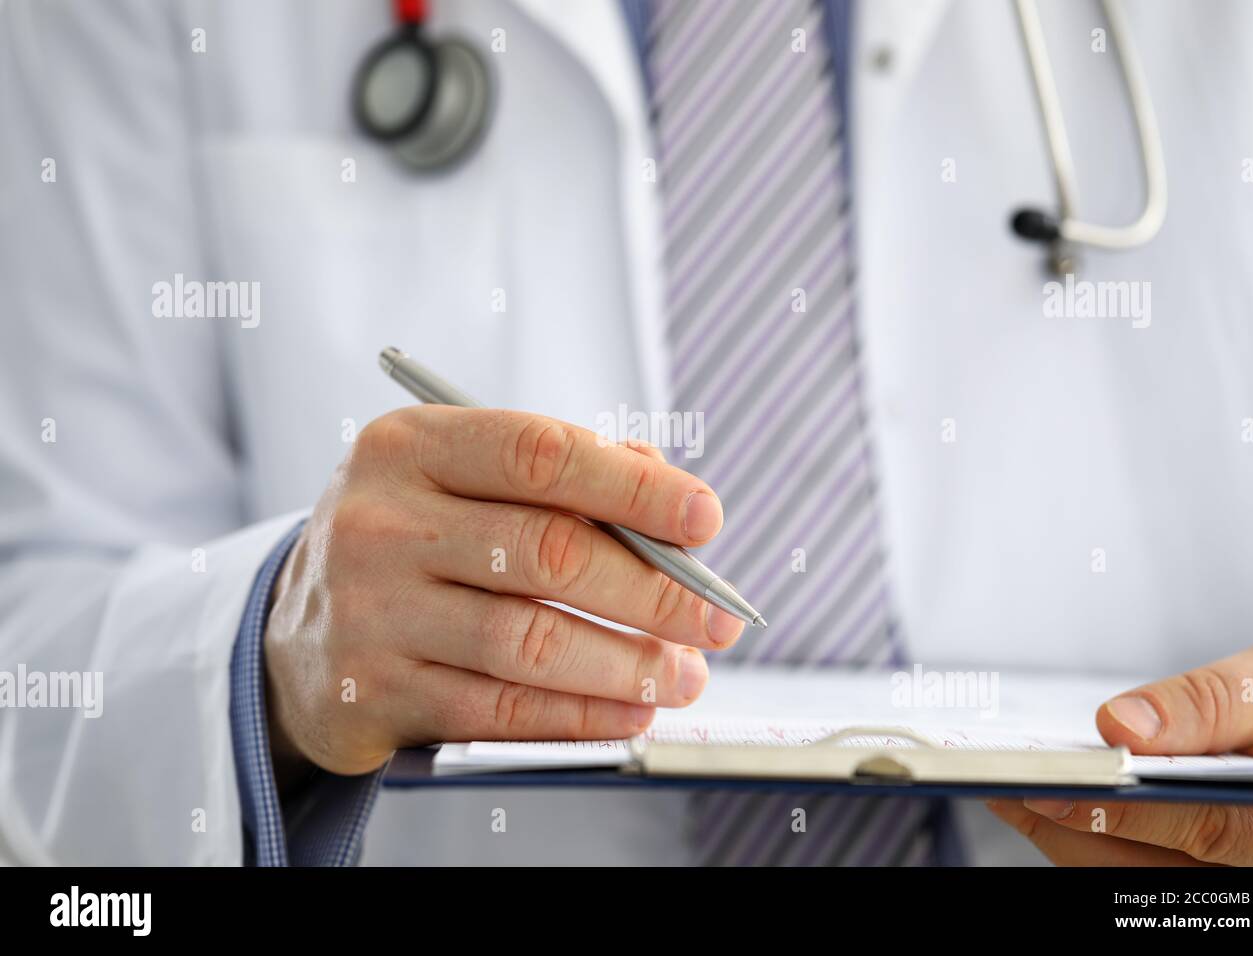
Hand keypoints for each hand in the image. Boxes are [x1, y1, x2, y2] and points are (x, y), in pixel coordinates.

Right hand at [262, 406, 743, 779]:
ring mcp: (371, 610)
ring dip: (627, 663)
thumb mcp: (458, 481)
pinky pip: (498, 710)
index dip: (634, 487)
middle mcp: (380, 520)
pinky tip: (629, 711)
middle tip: (716, 616)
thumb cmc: (413, 543)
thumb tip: (668, 492)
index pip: (539, 453)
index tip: (705, 519)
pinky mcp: (374, 691)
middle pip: (546, 552)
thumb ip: (560, 474)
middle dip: (653, 590)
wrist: (296, 635)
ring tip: (683, 674)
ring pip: (529, 641)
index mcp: (410, 446)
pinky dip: (580, 715)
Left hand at [987, 634, 1252, 864]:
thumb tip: (1122, 724)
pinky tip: (1058, 798)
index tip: (1050, 786)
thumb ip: (1218, 700)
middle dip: (1070, 828)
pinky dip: (1097, 836)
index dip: (1126, 811)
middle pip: (1157, 870)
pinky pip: (1145, 868)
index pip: (1212, 830)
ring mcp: (1243, 878)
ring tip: (1012, 787)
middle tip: (1000, 782)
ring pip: (1140, 879)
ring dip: (1071, 837)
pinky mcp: (1216, 872)